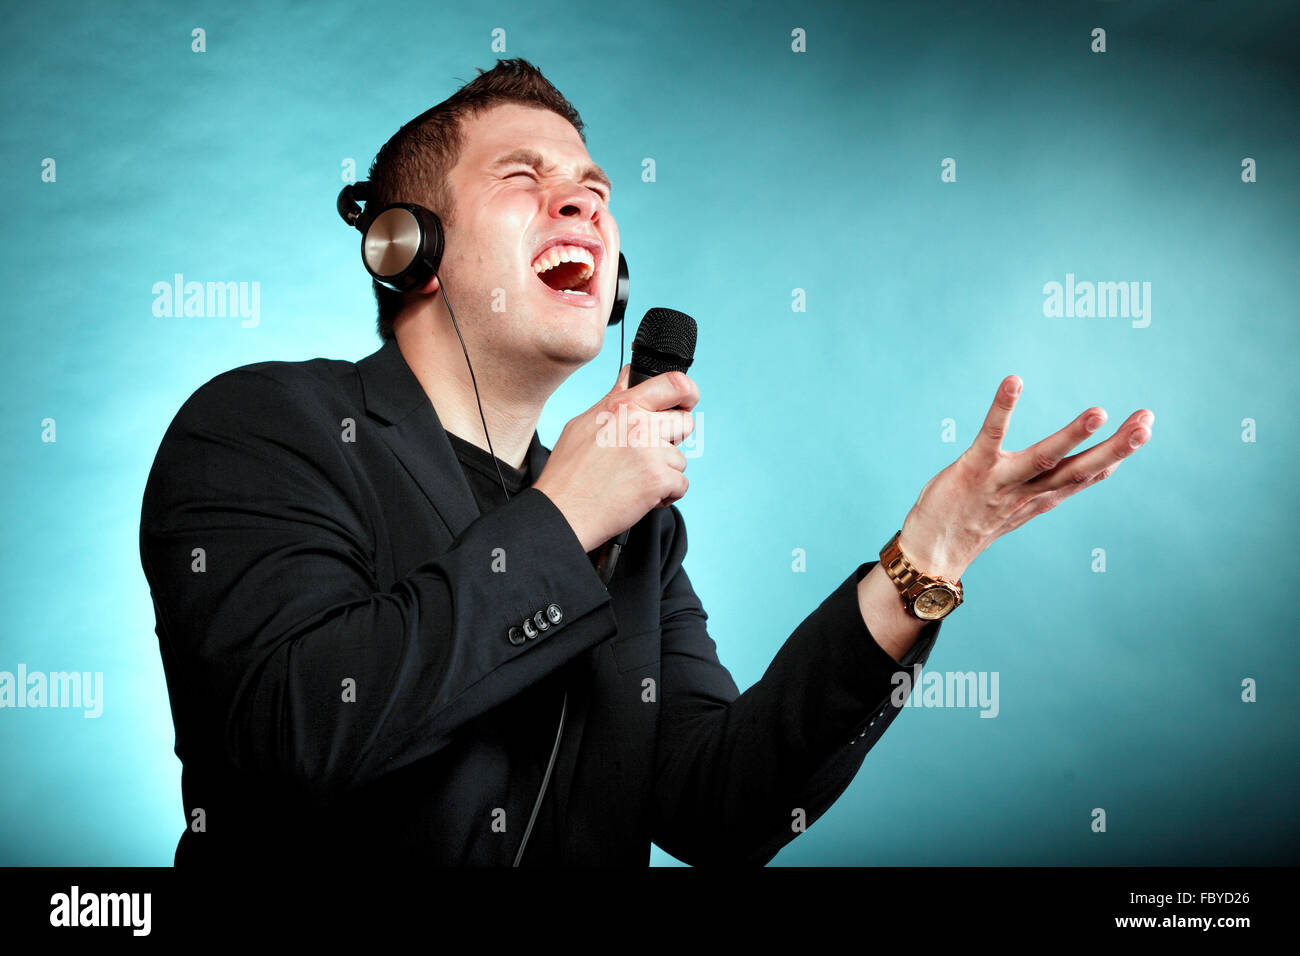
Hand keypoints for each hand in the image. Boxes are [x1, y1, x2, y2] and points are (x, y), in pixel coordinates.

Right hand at [533, 364, 697, 551]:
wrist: (563, 511)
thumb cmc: (568, 472)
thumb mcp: (584, 424)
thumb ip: (614, 399)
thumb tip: (628, 375)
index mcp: (622, 406)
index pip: (673, 383)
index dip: (688, 392)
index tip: (687, 402)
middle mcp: (639, 424)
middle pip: (685, 422)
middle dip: (672, 441)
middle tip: (649, 456)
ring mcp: (651, 451)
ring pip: (680, 459)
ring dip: (664, 473)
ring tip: (635, 480)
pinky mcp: (658, 479)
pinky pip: (681, 484)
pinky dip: (666, 495)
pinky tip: (642, 496)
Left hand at [897, 375, 1153, 578]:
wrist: (931, 556)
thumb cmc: (973, 523)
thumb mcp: (1019, 507)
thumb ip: (1049, 487)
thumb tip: (1088, 472)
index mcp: (1041, 498)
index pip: (1087, 475)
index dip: (1117, 454)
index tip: (1146, 427)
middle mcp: (1028, 492)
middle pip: (1078, 470)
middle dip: (1115, 448)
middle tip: (1147, 422)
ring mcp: (1000, 482)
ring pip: (1044, 459)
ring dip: (1072, 436)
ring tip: (1100, 412)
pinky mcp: (972, 470)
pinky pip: (990, 436)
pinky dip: (1002, 409)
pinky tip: (1014, 382)